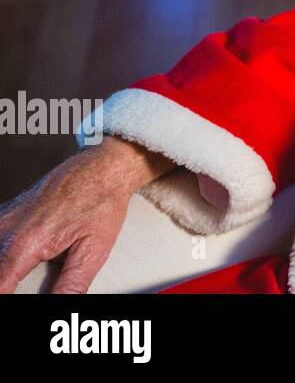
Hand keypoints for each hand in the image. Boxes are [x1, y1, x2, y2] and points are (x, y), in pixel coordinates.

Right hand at [0, 136, 174, 292]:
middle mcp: (5, 229)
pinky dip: (3, 258)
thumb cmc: (101, 202)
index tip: (17, 300)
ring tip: (18, 281)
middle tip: (24, 287)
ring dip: (4, 273)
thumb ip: (71, 285)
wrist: (103, 168)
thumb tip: (59, 308)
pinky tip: (13, 267)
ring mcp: (1, 219)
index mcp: (25, 243)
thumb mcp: (93, 251)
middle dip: (5, 285)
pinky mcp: (3, 216)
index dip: (5, 299)